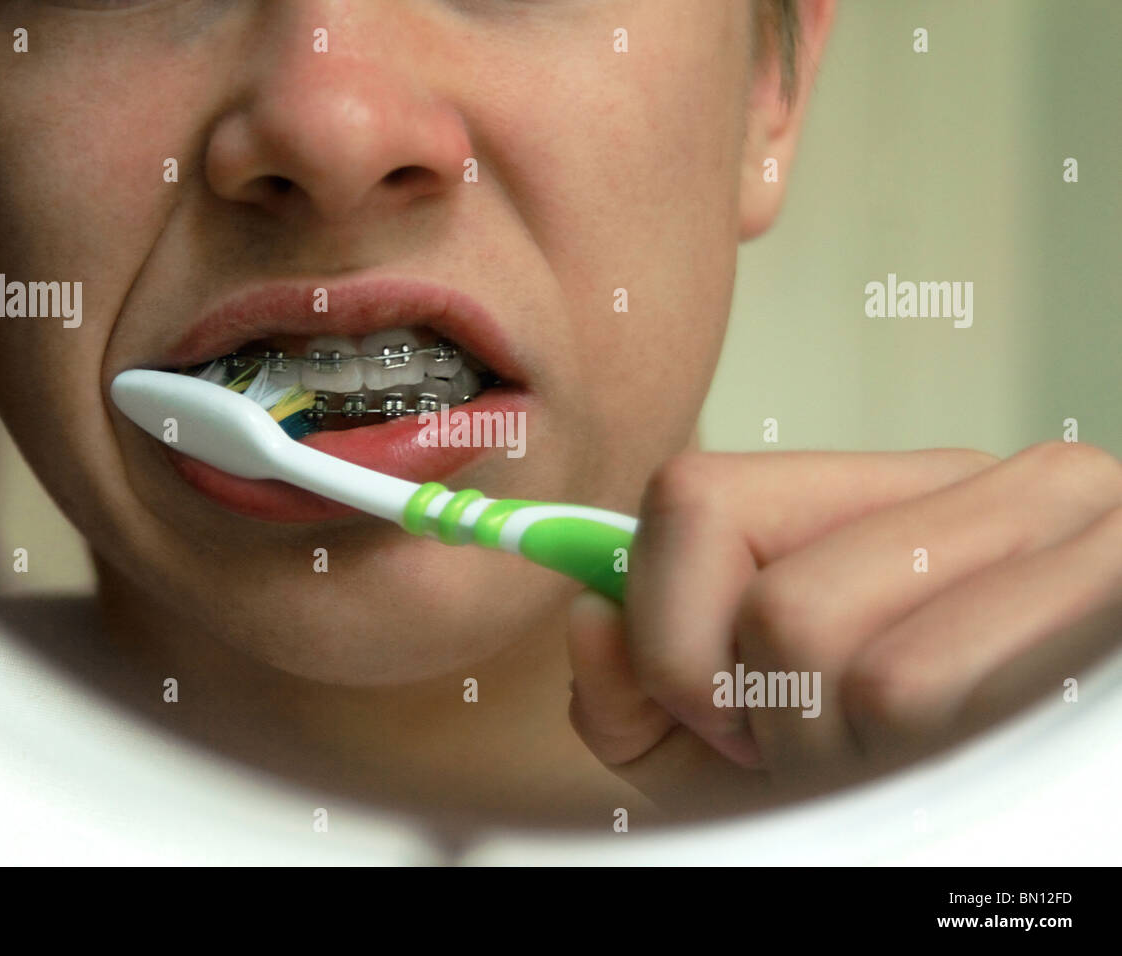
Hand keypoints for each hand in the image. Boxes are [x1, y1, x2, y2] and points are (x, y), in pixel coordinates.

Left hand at [566, 443, 1121, 816]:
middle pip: (776, 606)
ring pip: (844, 655)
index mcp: (874, 492)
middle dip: (768, 717)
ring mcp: (1068, 536)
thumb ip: (631, 683)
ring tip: (887, 754)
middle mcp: (984, 485)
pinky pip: (915, 690)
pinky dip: (897, 762)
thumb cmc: (867, 771)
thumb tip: (591, 615)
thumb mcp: (719, 738)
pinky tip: (951, 757)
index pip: (690, 497)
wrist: (1032, 814)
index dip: (666, 627)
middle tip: (813, 743)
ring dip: (834, 751)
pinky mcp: (1113, 595)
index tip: (714, 705)